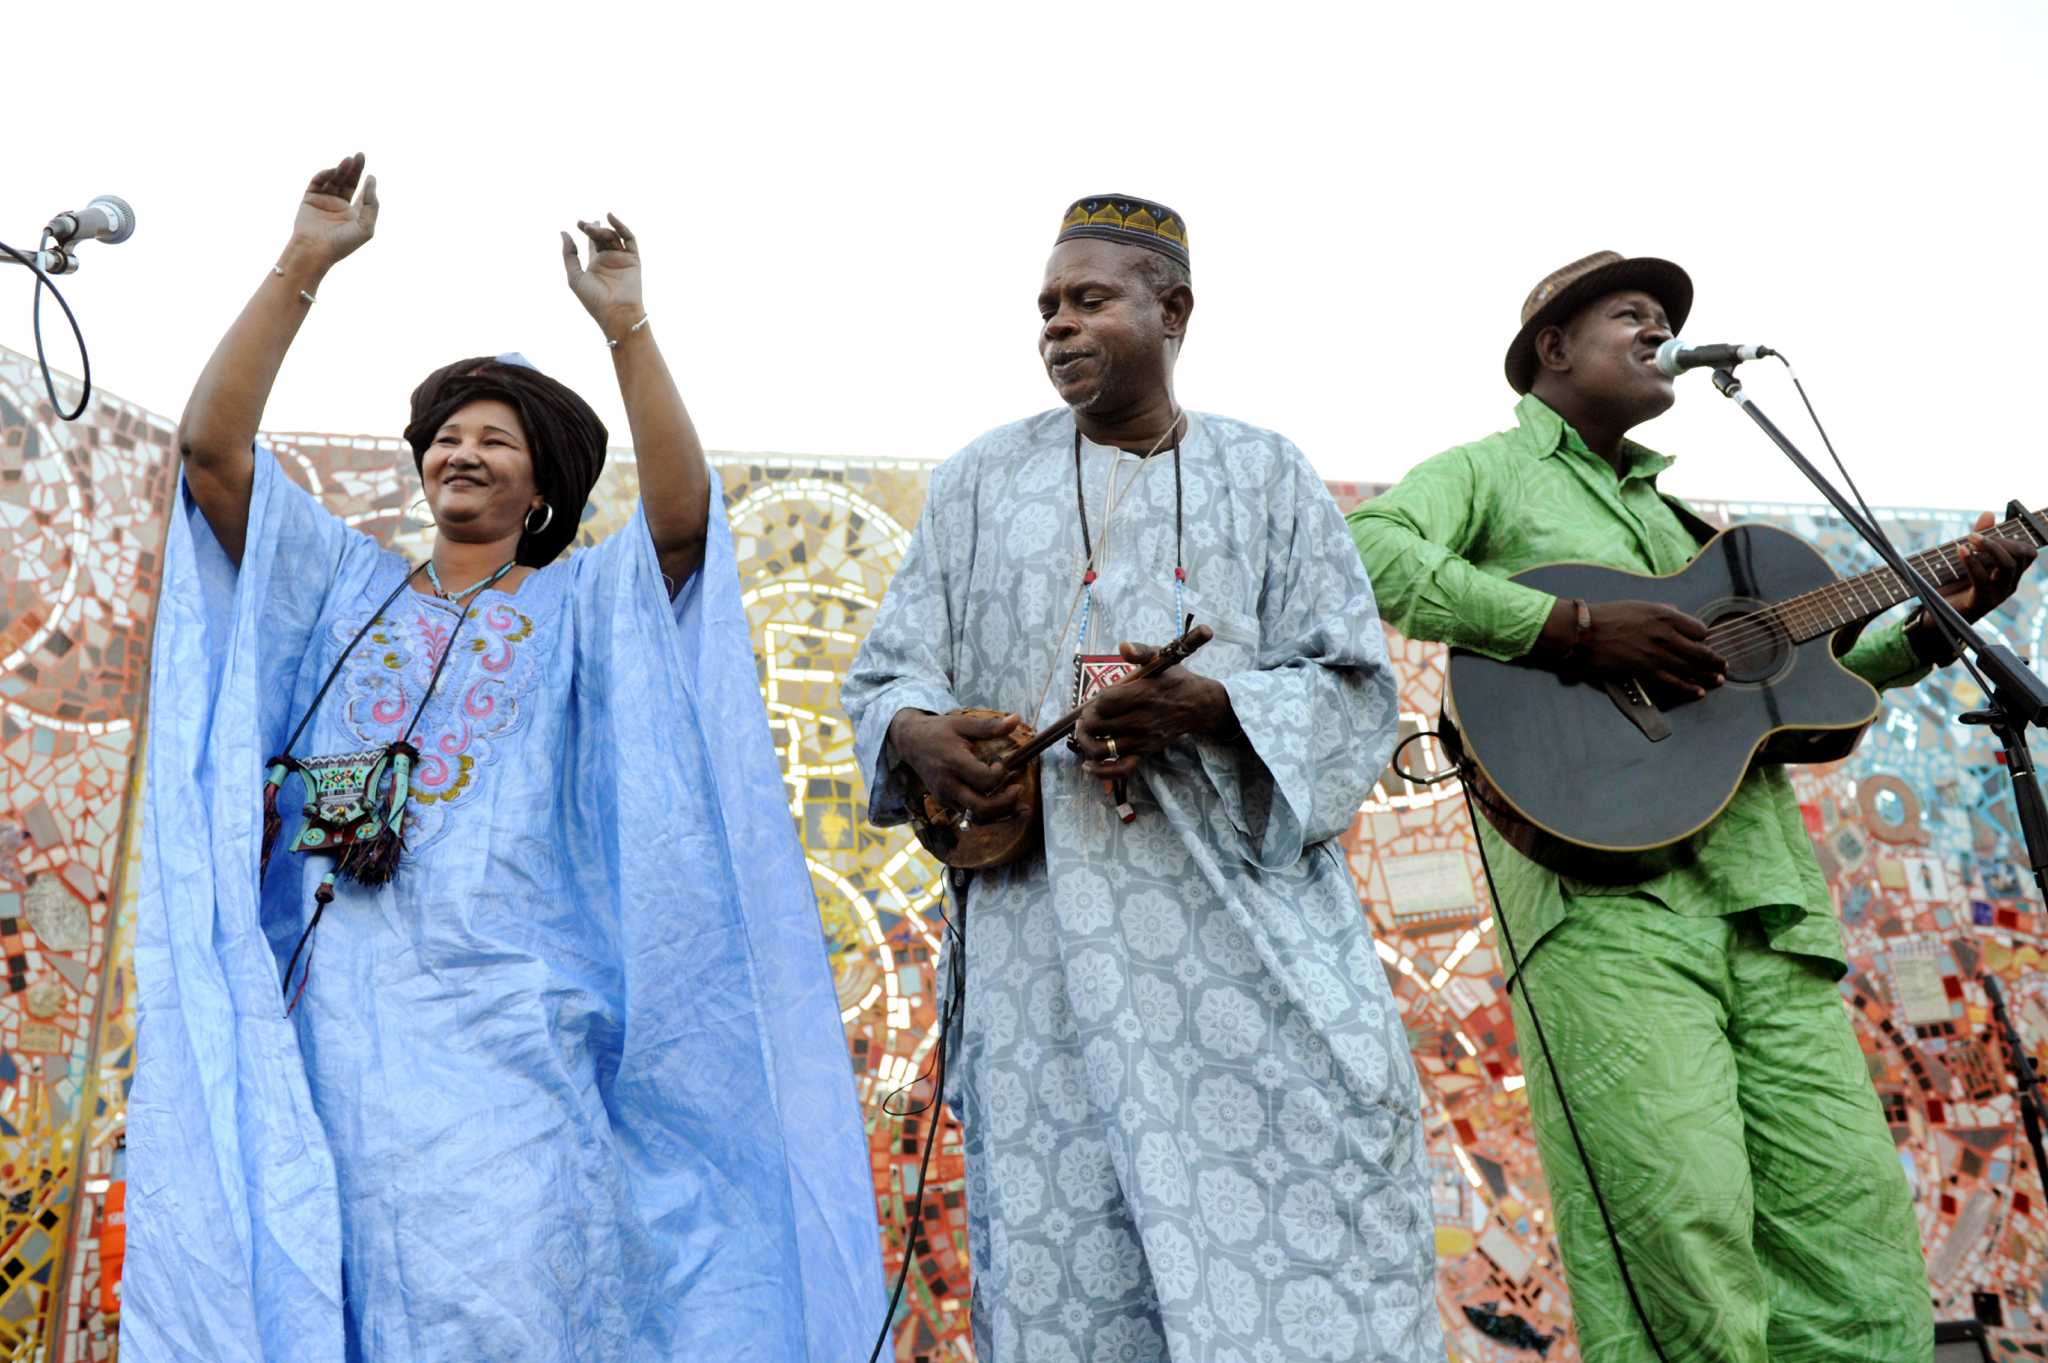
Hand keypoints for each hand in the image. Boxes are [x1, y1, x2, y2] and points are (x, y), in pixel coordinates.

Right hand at [288, 153, 378, 268]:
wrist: (316, 250)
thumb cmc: (343, 243)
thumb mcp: (366, 227)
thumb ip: (371, 204)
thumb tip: (372, 180)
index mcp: (352, 213)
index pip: (361, 193)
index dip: (367, 183)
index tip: (371, 176)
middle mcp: (338, 205)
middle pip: (348, 181)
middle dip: (355, 168)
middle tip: (361, 155)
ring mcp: (323, 201)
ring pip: (334, 179)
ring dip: (341, 169)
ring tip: (349, 160)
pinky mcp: (309, 198)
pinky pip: (317, 182)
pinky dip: (325, 174)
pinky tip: (333, 171)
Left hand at [561, 213, 644, 339]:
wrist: (616, 312)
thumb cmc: (593, 299)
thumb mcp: (574, 276)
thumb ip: (569, 254)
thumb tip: (563, 232)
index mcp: (596, 264)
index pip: (592, 242)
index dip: (587, 230)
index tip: (579, 223)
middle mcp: (610, 260)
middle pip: (602, 237)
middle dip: (593, 229)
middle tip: (584, 225)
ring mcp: (622, 259)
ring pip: (613, 237)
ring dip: (603, 230)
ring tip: (593, 228)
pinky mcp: (634, 260)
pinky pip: (629, 239)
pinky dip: (621, 227)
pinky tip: (611, 218)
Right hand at [890, 709, 1031, 821]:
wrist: (911, 743)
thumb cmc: (939, 731)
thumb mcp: (963, 724)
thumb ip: (990, 726)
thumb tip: (1016, 719)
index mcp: (953, 763)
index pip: (983, 779)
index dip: (999, 773)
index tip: (999, 761)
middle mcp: (948, 784)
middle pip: (981, 807)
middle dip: (1006, 803)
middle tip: (1019, 789)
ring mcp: (945, 796)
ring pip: (976, 816)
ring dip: (999, 812)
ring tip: (1016, 801)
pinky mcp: (945, 802)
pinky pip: (969, 814)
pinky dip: (986, 811)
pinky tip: (999, 800)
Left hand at [1071, 641, 1233, 779]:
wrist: (1199, 705)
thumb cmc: (1175, 679)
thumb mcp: (1161, 657)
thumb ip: (1140, 651)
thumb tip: (1123, 646)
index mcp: (1143, 694)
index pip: (1105, 702)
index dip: (1094, 702)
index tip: (1096, 700)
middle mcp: (1141, 719)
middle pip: (1098, 726)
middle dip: (1085, 721)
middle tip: (1087, 716)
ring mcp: (1142, 739)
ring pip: (1103, 749)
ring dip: (1086, 742)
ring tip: (1084, 733)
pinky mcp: (1144, 753)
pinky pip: (1120, 770)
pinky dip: (1101, 772)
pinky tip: (1088, 765)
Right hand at [1552, 599, 1726, 699]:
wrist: (1585, 631)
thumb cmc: (1608, 616)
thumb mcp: (1639, 605)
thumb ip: (1661, 611)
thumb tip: (1675, 614)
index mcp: (1666, 616)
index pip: (1699, 629)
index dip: (1704, 637)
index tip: (1703, 642)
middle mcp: (1667, 635)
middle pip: (1701, 651)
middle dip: (1714, 660)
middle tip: (1722, 665)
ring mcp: (1658, 654)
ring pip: (1692, 668)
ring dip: (1708, 676)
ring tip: (1718, 680)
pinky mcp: (1647, 670)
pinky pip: (1675, 682)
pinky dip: (1689, 688)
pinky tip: (1699, 692)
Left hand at [1935, 511, 2038, 622]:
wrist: (1936, 616)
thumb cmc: (1953, 585)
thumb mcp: (1967, 558)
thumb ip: (1979, 537)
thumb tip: (1989, 513)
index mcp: (2009, 574)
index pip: (2028, 552)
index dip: (2017, 537)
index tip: (1996, 527)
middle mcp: (2008, 584)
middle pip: (2023, 555)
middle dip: (2002, 539)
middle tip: (1975, 535)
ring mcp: (1998, 594)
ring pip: (2008, 565)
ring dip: (1991, 547)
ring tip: (1970, 539)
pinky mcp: (1981, 602)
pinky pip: (1983, 580)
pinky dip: (1972, 562)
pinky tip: (1961, 550)